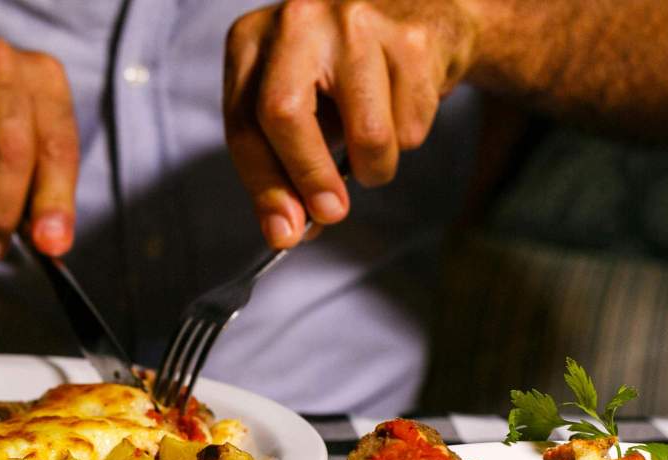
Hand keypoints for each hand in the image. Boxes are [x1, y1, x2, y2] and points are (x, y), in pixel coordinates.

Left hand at [223, 0, 478, 247]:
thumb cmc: (346, 72)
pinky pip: (411, 126)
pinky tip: (402, 107)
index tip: (284, 230)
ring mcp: (356, 21)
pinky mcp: (410, 38)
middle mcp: (297, 20)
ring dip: (376, 166)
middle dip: (309, 177)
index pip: (243, 124)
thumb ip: (285, 169)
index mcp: (253, 40)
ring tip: (375, 149)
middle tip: (331, 212)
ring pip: (366, 134)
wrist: (424, 17)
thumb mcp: (300, 110)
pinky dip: (409, 139)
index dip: (263, 185)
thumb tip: (287, 229)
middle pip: (285, 114)